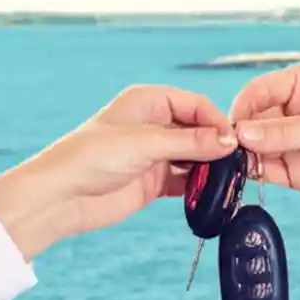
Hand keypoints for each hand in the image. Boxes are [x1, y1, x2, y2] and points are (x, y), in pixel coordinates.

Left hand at [0, 85, 235, 260]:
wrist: (61, 197)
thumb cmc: (90, 157)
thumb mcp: (144, 144)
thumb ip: (189, 142)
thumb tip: (228, 141)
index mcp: (148, 102)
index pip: (194, 104)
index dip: (216, 121)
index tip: (233, 141)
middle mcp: (153, 125)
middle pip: (198, 130)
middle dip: (216, 144)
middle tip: (238, 162)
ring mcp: (154, 154)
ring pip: (195, 156)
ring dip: (211, 167)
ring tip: (229, 179)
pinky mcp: (154, 181)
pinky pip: (187, 180)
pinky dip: (200, 186)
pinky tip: (213, 193)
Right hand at [229, 64, 299, 217]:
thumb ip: (287, 133)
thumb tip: (242, 134)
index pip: (260, 90)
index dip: (243, 107)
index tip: (232, 127)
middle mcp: (293, 111)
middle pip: (253, 120)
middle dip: (238, 134)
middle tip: (225, 151)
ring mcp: (294, 143)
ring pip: (255, 147)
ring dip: (241, 156)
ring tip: (230, 167)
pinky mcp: (297, 172)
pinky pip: (266, 171)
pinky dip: (251, 174)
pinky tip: (240, 178)